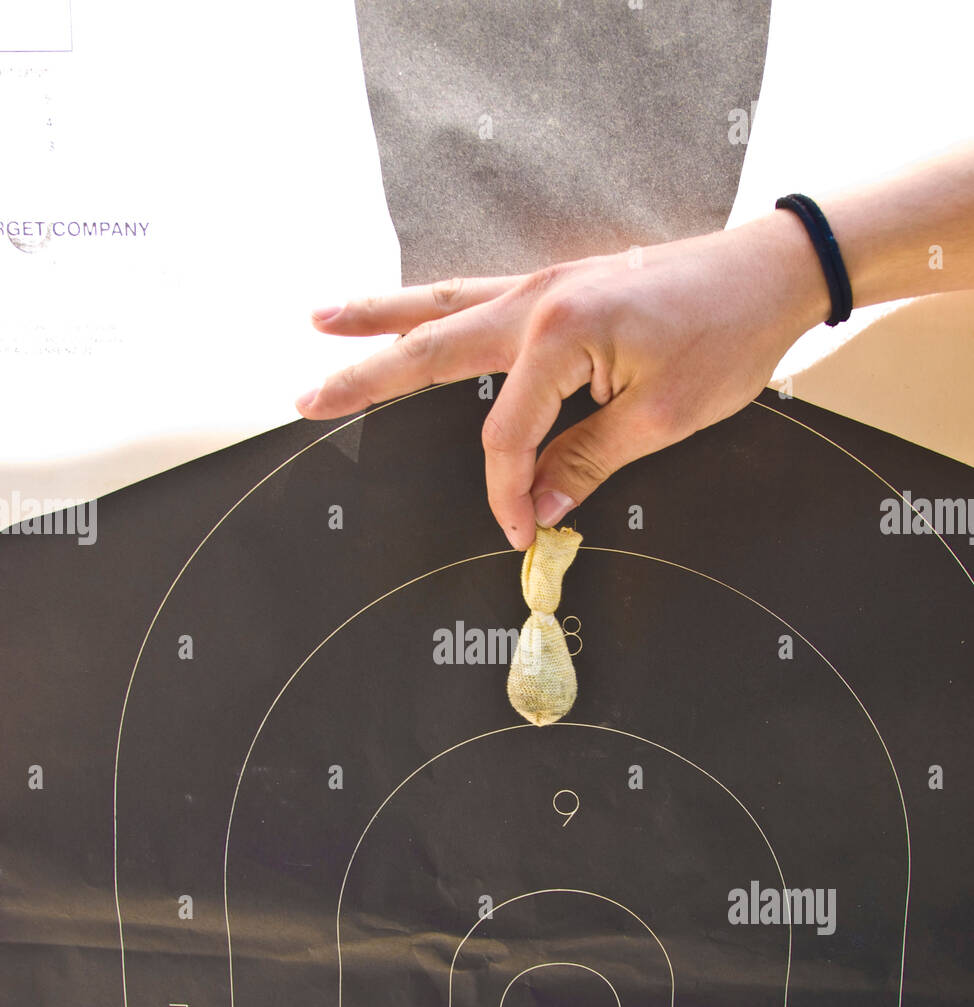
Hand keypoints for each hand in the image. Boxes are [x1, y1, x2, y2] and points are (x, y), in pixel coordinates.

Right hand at [296, 213, 828, 547]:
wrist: (771, 271)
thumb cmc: (727, 337)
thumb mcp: (660, 419)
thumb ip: (585, 462)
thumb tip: (537, 508)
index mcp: (558, 333)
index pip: (504, 434)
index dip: (506, 492)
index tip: (521, 533)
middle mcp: (536, 298)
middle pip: (429, 346)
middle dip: (361, 375)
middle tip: (304, 397)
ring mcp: (542, 284)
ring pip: (440, 305)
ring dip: (378, 318)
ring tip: (321, 321)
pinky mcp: (557, 286)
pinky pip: (474, 297)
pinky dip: (430, 307)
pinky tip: (408, 315)